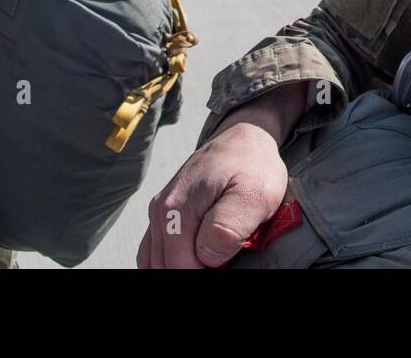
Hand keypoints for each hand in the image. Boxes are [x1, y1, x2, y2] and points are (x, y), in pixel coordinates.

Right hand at [137, 82, 306, 268]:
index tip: (227, 262)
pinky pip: (155, 251)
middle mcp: (161, 211)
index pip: (180, 267)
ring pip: (157, 262)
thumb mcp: (255, 195)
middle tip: (224, 257)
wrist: (245, 138)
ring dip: (182, 264)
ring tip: (212, 256)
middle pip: (166, 266)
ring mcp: (160, 211)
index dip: (206, 273)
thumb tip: (206, 256)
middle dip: (194, 269)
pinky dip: (171, 260)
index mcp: (177, 209)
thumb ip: (228, 227)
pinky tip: (194, 257)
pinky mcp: (164, 213)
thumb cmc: (252, 165)